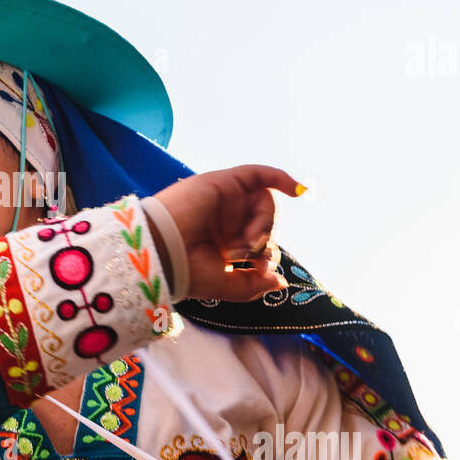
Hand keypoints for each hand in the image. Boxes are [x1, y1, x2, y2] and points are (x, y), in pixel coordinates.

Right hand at [152, 165, 303, 302]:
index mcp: (223, 244)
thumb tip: (281, 282)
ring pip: (264, 204)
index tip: (258, 269)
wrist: (161, 252)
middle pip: (265, 223)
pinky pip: (259, 174)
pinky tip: (298, 190)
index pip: (259, 244)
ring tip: (248, 239)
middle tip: (246, 254)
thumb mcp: (228, 285)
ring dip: (265, 223)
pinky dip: (281, 178)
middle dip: (263, 241)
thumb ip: (255, 284)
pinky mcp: (223, 183)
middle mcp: (225, 221)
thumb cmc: (187, 272)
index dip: (266, 257)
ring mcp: (225, 201)